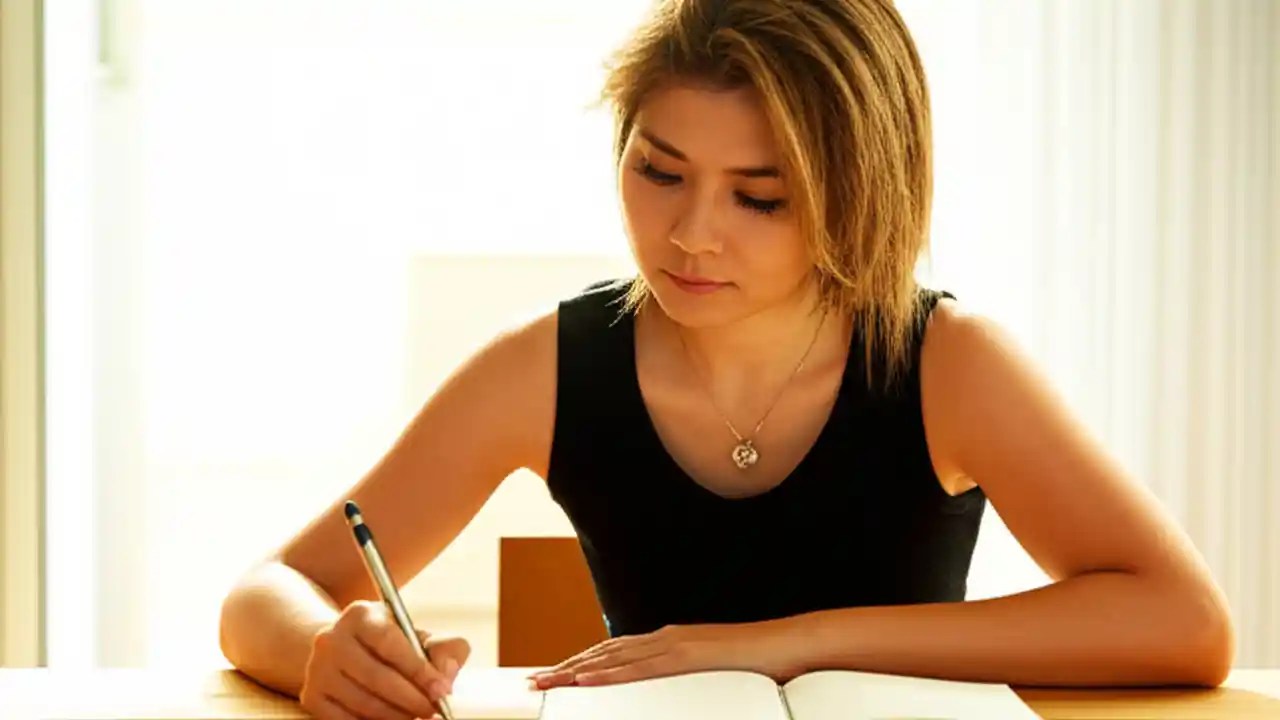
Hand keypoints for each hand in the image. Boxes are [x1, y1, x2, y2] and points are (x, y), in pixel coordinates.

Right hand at [300, 600, 471, 719]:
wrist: (346, 653)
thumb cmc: (392, 646)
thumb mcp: (418, 637)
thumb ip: (444, 648)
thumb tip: (446, 674)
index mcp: (360, 615)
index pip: (390, 643)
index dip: (419, 670)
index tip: (442, 690)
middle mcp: (331, 639)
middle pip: (377, 677)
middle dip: (412, 699)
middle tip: (434, 710)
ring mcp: (317, 670)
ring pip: (363, 703)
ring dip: (397, 716)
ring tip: (417, 715)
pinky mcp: (311, 698)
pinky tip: (393, 719)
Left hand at [528, 622, 799, 688]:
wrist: (788, 644)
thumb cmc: (756, 663)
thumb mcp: (711, 672)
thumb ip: (685, 676)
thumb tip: (666, 691)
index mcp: (669, 641)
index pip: (614, 653)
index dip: (580, 663)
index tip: (553, 675)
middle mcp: (665, 637)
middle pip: (604, 653)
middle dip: (565, 667)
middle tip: (533, 680)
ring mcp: (675, 644)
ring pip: (613, 659)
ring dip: (574, 670)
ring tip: (546, 681)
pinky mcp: (687, 655)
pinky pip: (640, 668)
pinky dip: (608, 674)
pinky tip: (585, 680)